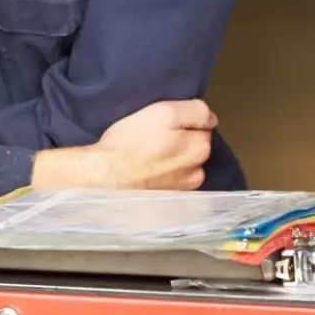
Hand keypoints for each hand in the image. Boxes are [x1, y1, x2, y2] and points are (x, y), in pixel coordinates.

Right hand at [32, 100, 216, 190]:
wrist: (103, 177)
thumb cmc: (131, 141)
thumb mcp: (164, 112)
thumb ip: (195, 112)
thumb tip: (211, 119)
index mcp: (200, 150)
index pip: (203, 126)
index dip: (184, 120)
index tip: (164, 121)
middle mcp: (197, 174)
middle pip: (195, 147)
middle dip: (182, 140)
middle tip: (154, 136)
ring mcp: (182, 191)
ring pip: (183, 166)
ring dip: (172, 159)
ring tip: (148, 155)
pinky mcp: (166, 203)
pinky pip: (170, 181)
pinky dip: (163, 175)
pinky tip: (146, 171)